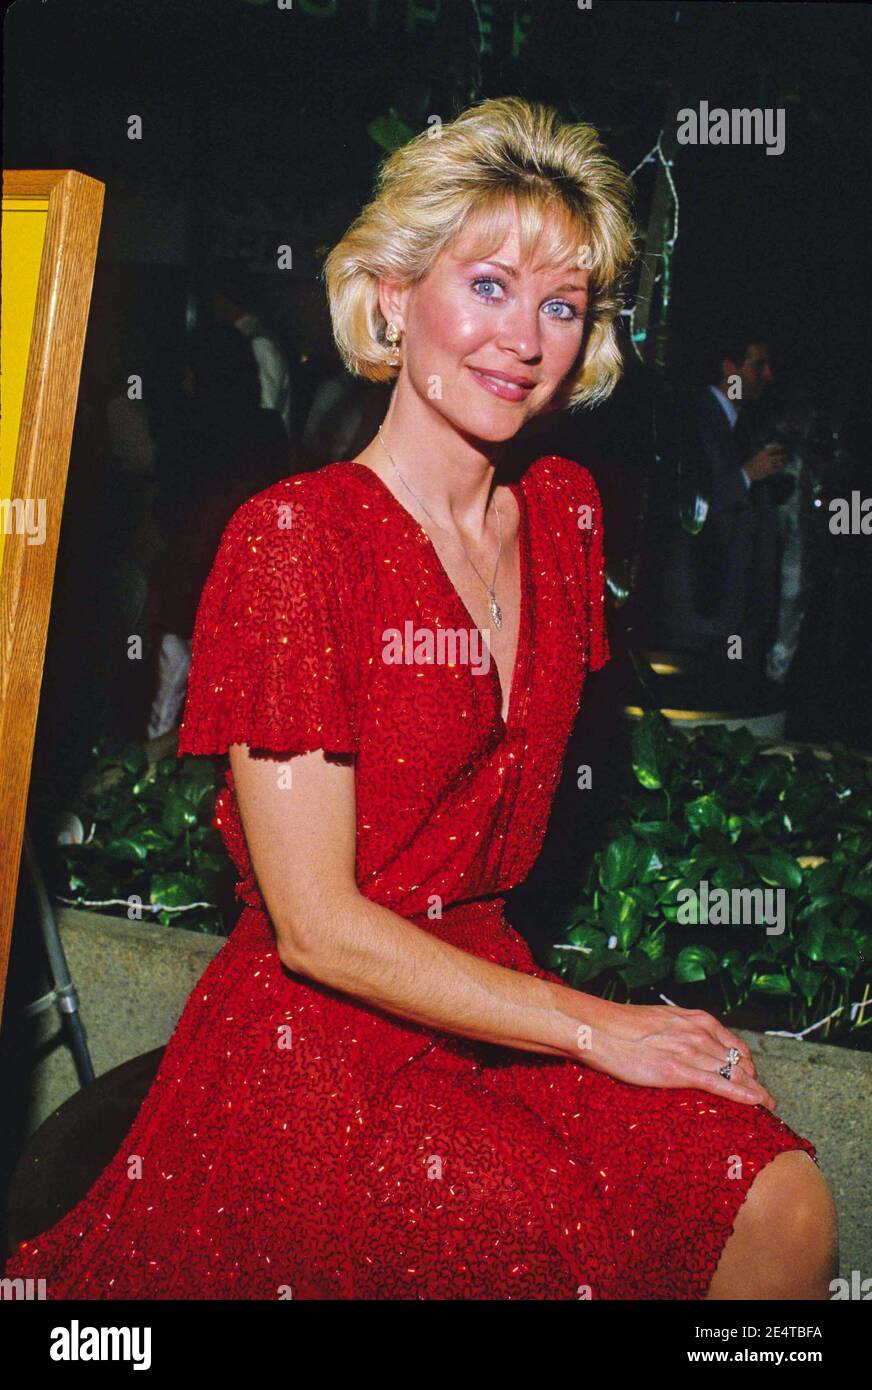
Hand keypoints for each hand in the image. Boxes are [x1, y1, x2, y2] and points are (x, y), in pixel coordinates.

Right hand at [576, 1000, 776, 1110]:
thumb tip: (691, 1044)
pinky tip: (756, 1103)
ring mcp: (690, 1052)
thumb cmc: (624, 1026)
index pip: (734, 1044)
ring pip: (735, 1072)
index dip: (748, 1063)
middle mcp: (699, 1033)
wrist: (600, 1029)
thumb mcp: (663, 1020)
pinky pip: (719, 1084)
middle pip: (739, 1060)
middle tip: (763, 1097)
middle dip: (755, 1079)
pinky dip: (742, 1094)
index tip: (753, 1076)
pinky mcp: (678, 1071)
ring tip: (767, 1105)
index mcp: (696, 1020)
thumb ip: (683, 1030)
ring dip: (755, 1090)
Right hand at [744, 442, 786, 481]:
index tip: (782, 446)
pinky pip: (776, 469)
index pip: (773, 448)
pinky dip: (778, 469)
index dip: (778, 447)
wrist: (747, 473)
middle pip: (777, 456)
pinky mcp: (768, 471)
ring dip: (781, 463)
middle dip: (782, 456)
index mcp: (762, 453)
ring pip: (778, 463)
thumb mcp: (757, 456)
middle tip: (785, 456)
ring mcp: (768, 465)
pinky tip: (779, 468)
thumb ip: (764, 453)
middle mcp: (766, 458)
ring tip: (783, 462)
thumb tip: (769, 449)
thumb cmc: (751, 464)